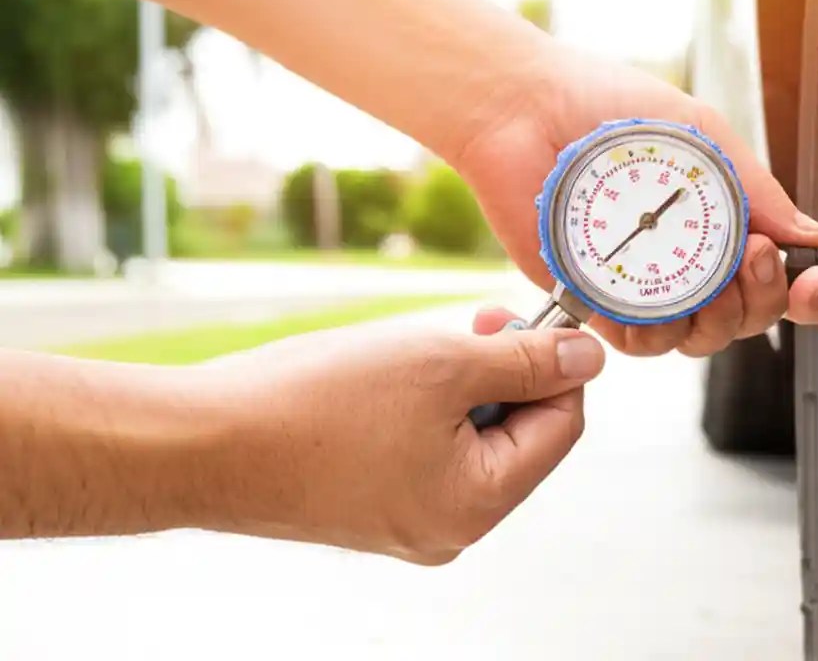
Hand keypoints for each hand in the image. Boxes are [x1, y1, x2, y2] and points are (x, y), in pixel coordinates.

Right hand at [195, 308, 604, 564]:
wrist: (202, 441)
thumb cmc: (316, 404)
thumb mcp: (440, 363)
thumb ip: (525, 361)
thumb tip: (588, 360)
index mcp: (478, 503)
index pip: (561, 428)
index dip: (555, 367)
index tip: (524, 318)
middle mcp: (451, 527)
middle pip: (519, 436)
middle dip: (504, 372)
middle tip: (469, 325)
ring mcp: (409, 521)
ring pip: (472, 439)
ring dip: (463, 385)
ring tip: (419, 350)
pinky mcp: (373, 504)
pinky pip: (428, 452)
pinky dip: (425, 409)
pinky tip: (390, 379)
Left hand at [456, 47, 817, 356]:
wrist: (529, 108)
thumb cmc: (607, 109)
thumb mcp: (703, 138)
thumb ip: (756, 189)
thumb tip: (806, 231)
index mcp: (720, 226)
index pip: (780, 278)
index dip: (808, 293)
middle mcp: (686, 264)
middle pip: (749, 319)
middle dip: (767, 299)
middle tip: (760, 255)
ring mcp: (644, 287)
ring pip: (700, 338)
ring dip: (719, 316)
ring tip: (715, 271)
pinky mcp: (598, 302)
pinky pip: (640, 341)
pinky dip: (656, 327)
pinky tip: (656, 293)